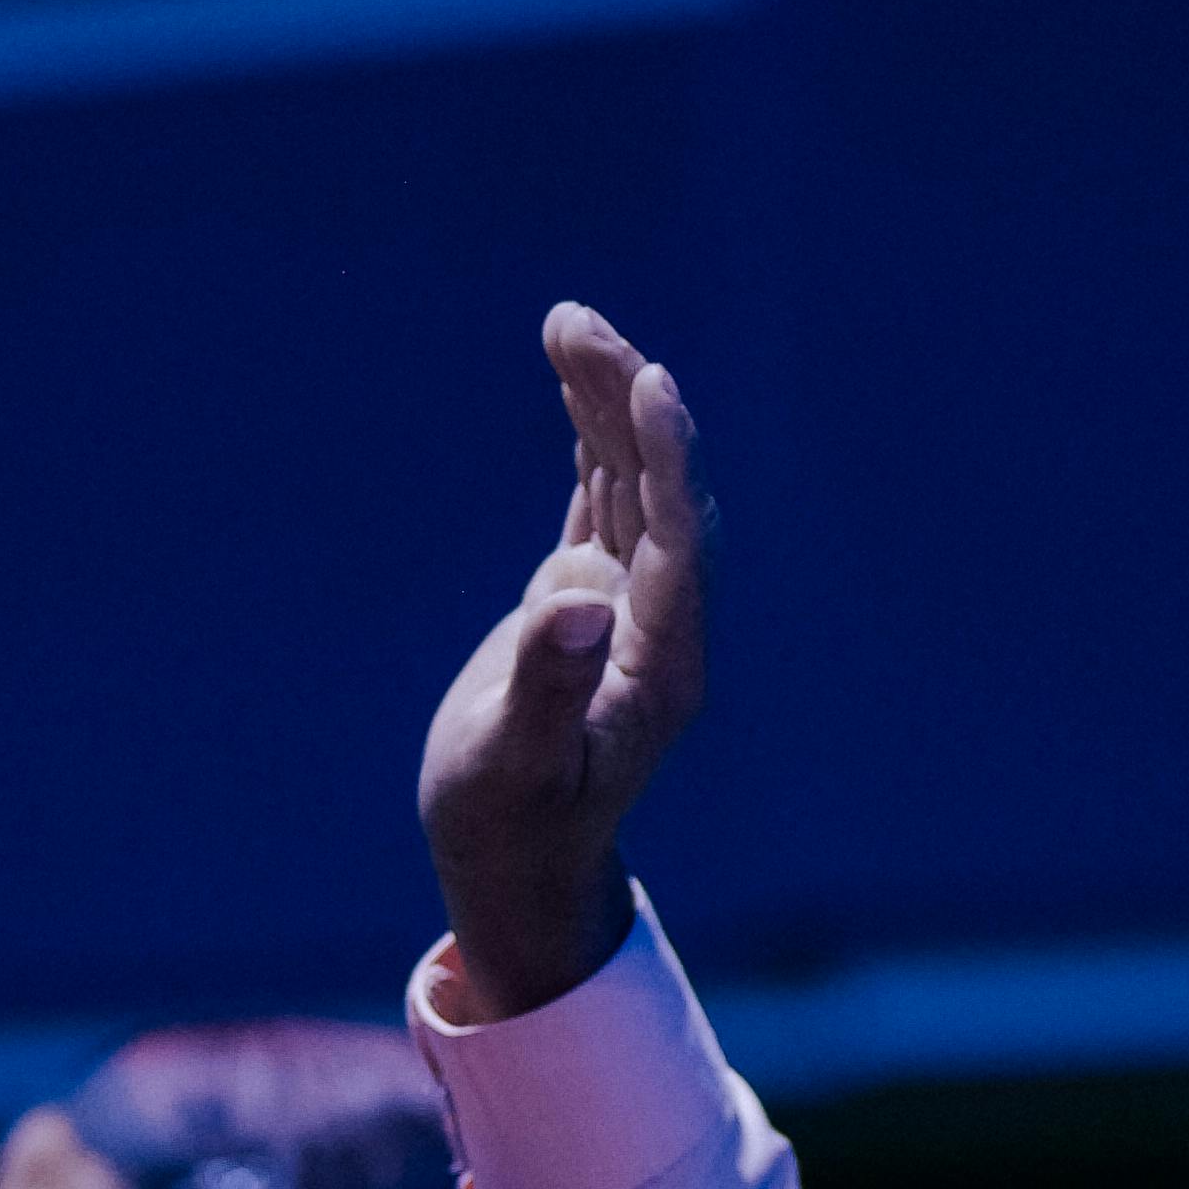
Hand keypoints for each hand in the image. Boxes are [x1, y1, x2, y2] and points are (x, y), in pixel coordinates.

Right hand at [418, 304, 709, 1021]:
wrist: (514, 864)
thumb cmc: (508, 828)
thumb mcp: (513, 766)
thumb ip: (545, 687)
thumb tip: (580, 604)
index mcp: (661, 666)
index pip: (680, 541)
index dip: (671, 460)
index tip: (651, 382)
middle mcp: (659, 627)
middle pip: (661, 493)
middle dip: (628, 404)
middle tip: (579, 326)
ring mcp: (629, 610)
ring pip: (631, 484)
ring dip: (605, 404)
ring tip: (566, 323)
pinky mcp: (592, 601)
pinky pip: (604, 502)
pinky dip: (590, 439)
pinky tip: (574, 378)